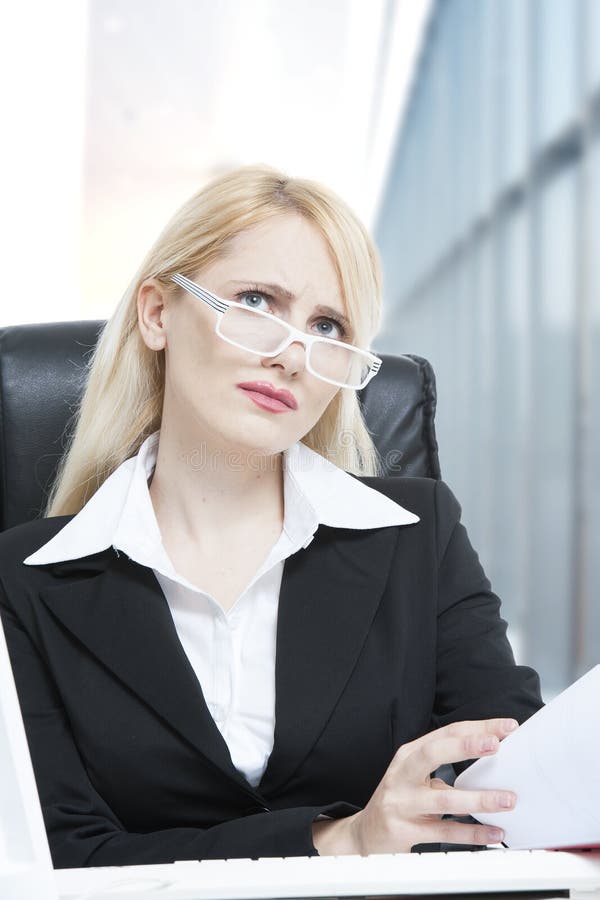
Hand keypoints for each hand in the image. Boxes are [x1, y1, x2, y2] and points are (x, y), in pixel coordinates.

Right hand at [312, 718, 517, 855]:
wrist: (366, 834)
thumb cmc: (400, 799)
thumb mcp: (416, 775)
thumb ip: (444, 766)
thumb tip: (490, 761)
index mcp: (409, 754)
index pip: (446, 733)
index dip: (476, 728)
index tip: (505, 727)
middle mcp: (402, 774)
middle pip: (433, 753)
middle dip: (465, 746)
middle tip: (496, 744)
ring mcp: (401, 802)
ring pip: (443, 799)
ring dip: (478, 799)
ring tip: (506, 799)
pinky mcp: (403, 830)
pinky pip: (443, 832)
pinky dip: (472, 833)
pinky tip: (493, 831)